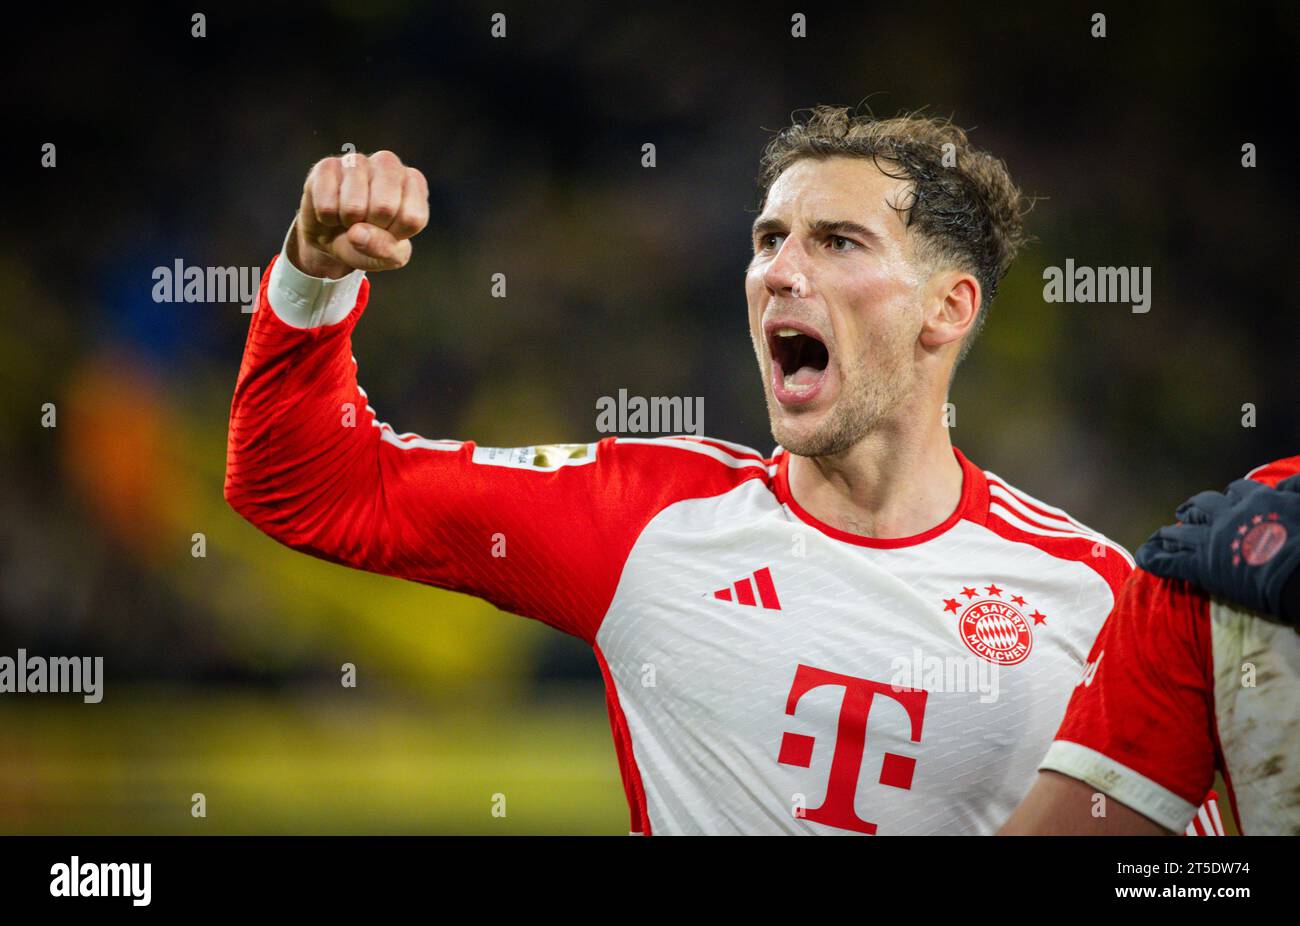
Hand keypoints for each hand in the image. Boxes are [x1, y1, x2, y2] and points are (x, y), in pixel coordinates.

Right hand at [289, 150, 428, 277]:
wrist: (332, 236)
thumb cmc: (370, 241)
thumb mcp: (388, 255)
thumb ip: (385, 250)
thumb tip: (357, 233)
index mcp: (414, 182)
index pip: (412, 218)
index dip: (395, 235)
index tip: (389, 231)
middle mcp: (388, 163)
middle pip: (385, 207)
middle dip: (371, 228)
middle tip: (366, 223)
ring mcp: (357, 160)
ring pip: (353, 206)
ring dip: (347, 223)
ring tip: (349, 216)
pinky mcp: (326, 165)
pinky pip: (326, 206)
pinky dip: (327, 219)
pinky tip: (332, 209)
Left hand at [1136, 474, 1299, 622]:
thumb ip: (1296, 488)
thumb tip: (1289, 481)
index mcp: (1255, 500)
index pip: (1237, 491)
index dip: (1232, 495)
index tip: (1231, 499)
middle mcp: (1227, 516)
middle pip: (1202, 505)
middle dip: (1194, 508)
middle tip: (1186, 513)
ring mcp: (1210, 541)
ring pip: (1180, 532)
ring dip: (1170, 534)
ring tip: (1163, 535)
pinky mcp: (1199, 567)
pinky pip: (1168, 562)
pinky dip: (1153, 558)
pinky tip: (1143, 556)